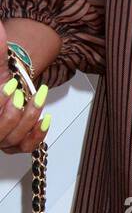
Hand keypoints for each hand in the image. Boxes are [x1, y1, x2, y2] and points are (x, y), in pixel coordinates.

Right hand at [0, 25, 50, 153]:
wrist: (10, 87)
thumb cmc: (1, 79)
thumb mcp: (0, 65)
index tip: (10, 85)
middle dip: (13, 112)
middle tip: (23, 94)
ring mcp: (1, 138)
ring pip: (13, 139)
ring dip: (29, 118)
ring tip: (38, 98)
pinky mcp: (15, 143)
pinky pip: (26, 147)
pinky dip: (38, 134)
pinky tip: (45, 119)